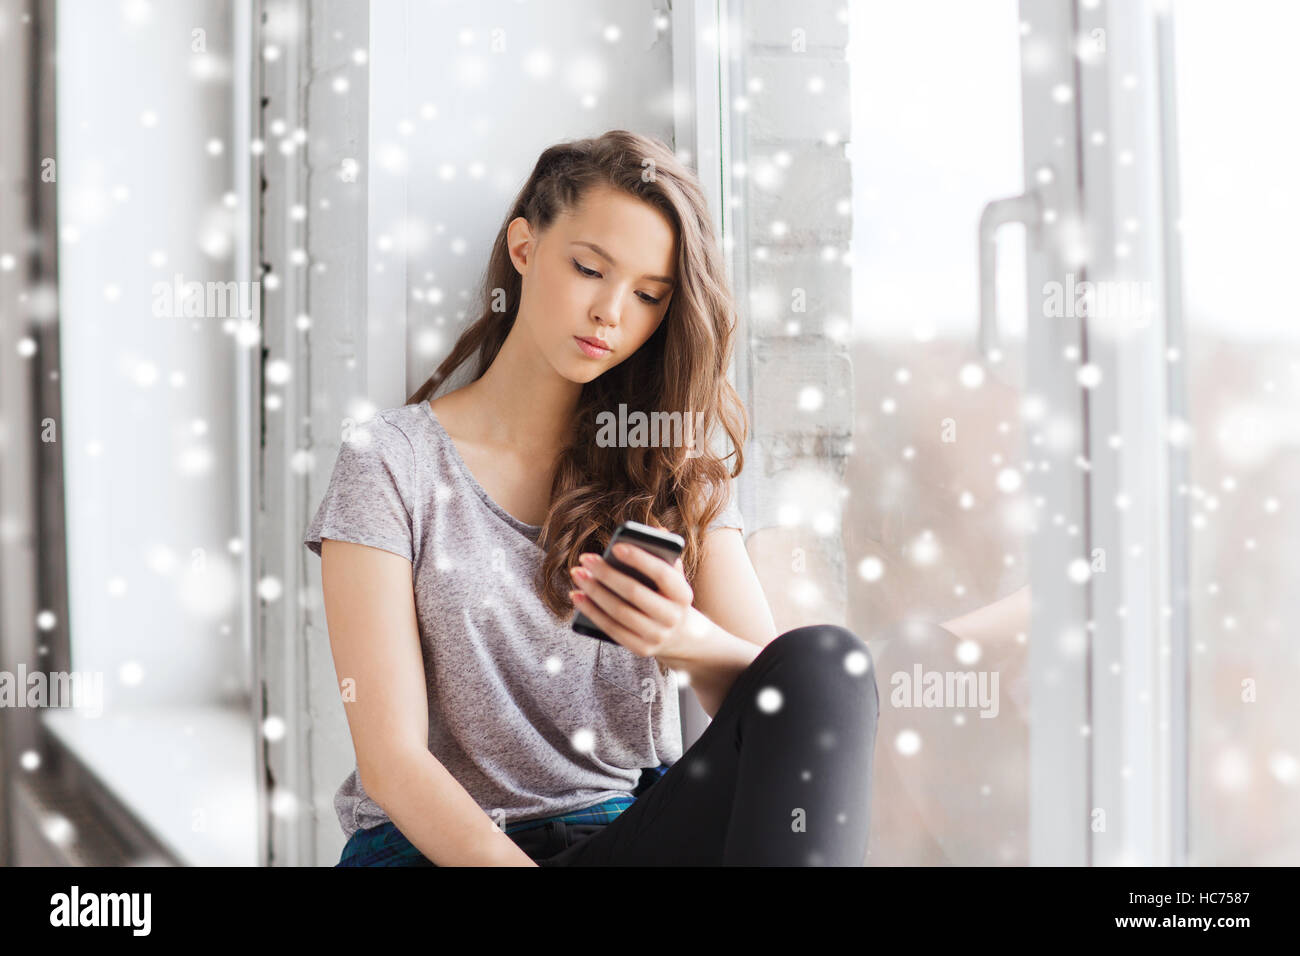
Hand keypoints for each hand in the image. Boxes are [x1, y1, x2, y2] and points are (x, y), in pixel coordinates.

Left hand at [568, 542, 713, 662]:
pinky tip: (577, 596)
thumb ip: (665, 556)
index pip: (662, 573)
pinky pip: (611, 629)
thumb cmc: (669, 597)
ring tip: (578, 574)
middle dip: (607, 574)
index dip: (639, 559)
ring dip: (594, 592)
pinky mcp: (640, 648)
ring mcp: (656, 636)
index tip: (615, 546)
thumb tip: (659, 531)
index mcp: (683, 594)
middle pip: (634, 593)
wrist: (680, 637)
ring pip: (619, 612)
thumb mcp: (673, 579)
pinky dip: (591, 611)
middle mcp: (672, 617)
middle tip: (586, 558)